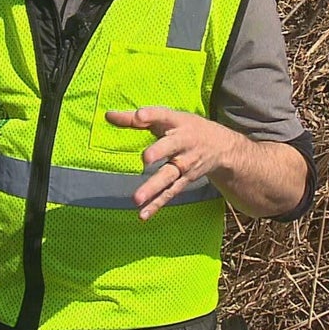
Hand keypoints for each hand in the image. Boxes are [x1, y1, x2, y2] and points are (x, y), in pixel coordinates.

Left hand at [105, 106, 243, 220]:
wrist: (220, 146)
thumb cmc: (185, 127)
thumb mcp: (166, 118)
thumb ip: (136, 119)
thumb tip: (108, 116)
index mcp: (176, 123)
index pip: (162, 115)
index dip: (150, 115)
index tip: (139, 115)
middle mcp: (182, 144)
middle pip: (170, 147)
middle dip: (158, 152)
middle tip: (145, 159)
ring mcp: (185, 164)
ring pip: (169, 176)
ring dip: (153, 187)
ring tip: (136, 198)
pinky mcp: (185, 180)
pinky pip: (170, 193)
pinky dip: (157, 204)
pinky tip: (143, 214)